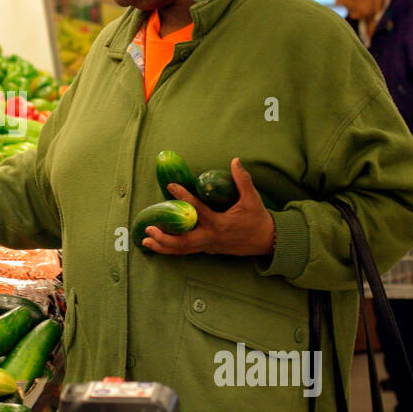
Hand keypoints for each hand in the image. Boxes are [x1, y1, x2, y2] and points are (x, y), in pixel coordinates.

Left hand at [142, 158, 275, 256]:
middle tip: (149, 229)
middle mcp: (211, 237)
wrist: (267, 242)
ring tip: (145, 241)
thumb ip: (242, 180)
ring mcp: (208, 246)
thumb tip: (235, 161)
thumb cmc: (258, 219)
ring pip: (182, 250)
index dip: (184, 197)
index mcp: (220, 224)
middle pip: (184, 242)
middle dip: (165, 237)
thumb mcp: (252, 199)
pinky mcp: (207, 250)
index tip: (171, 186)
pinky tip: (157, 245)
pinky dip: (171, 249)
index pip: (197, 210)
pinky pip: (186, 251)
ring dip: (163, 246)